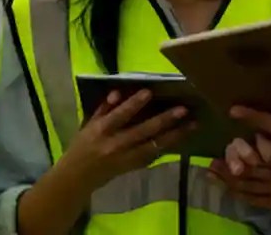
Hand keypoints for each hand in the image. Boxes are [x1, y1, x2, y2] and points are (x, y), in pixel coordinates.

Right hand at [63, 89, 193, 187]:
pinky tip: (183, 137)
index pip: (120, 115)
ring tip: (192, 125)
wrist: (78, 177)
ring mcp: (127, 158)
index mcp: (101, 131)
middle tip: (183, 109)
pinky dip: (168, 147)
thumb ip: (104, 108)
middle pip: (143, 132)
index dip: (134, 104)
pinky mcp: (134, 167)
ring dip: (175, 135)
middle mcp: (116, 145)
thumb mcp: (88, 124)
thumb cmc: (82, 145)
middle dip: (165, 120)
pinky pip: (154, 156)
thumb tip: (118, 92)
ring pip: (155, 146)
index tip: (149, 92)